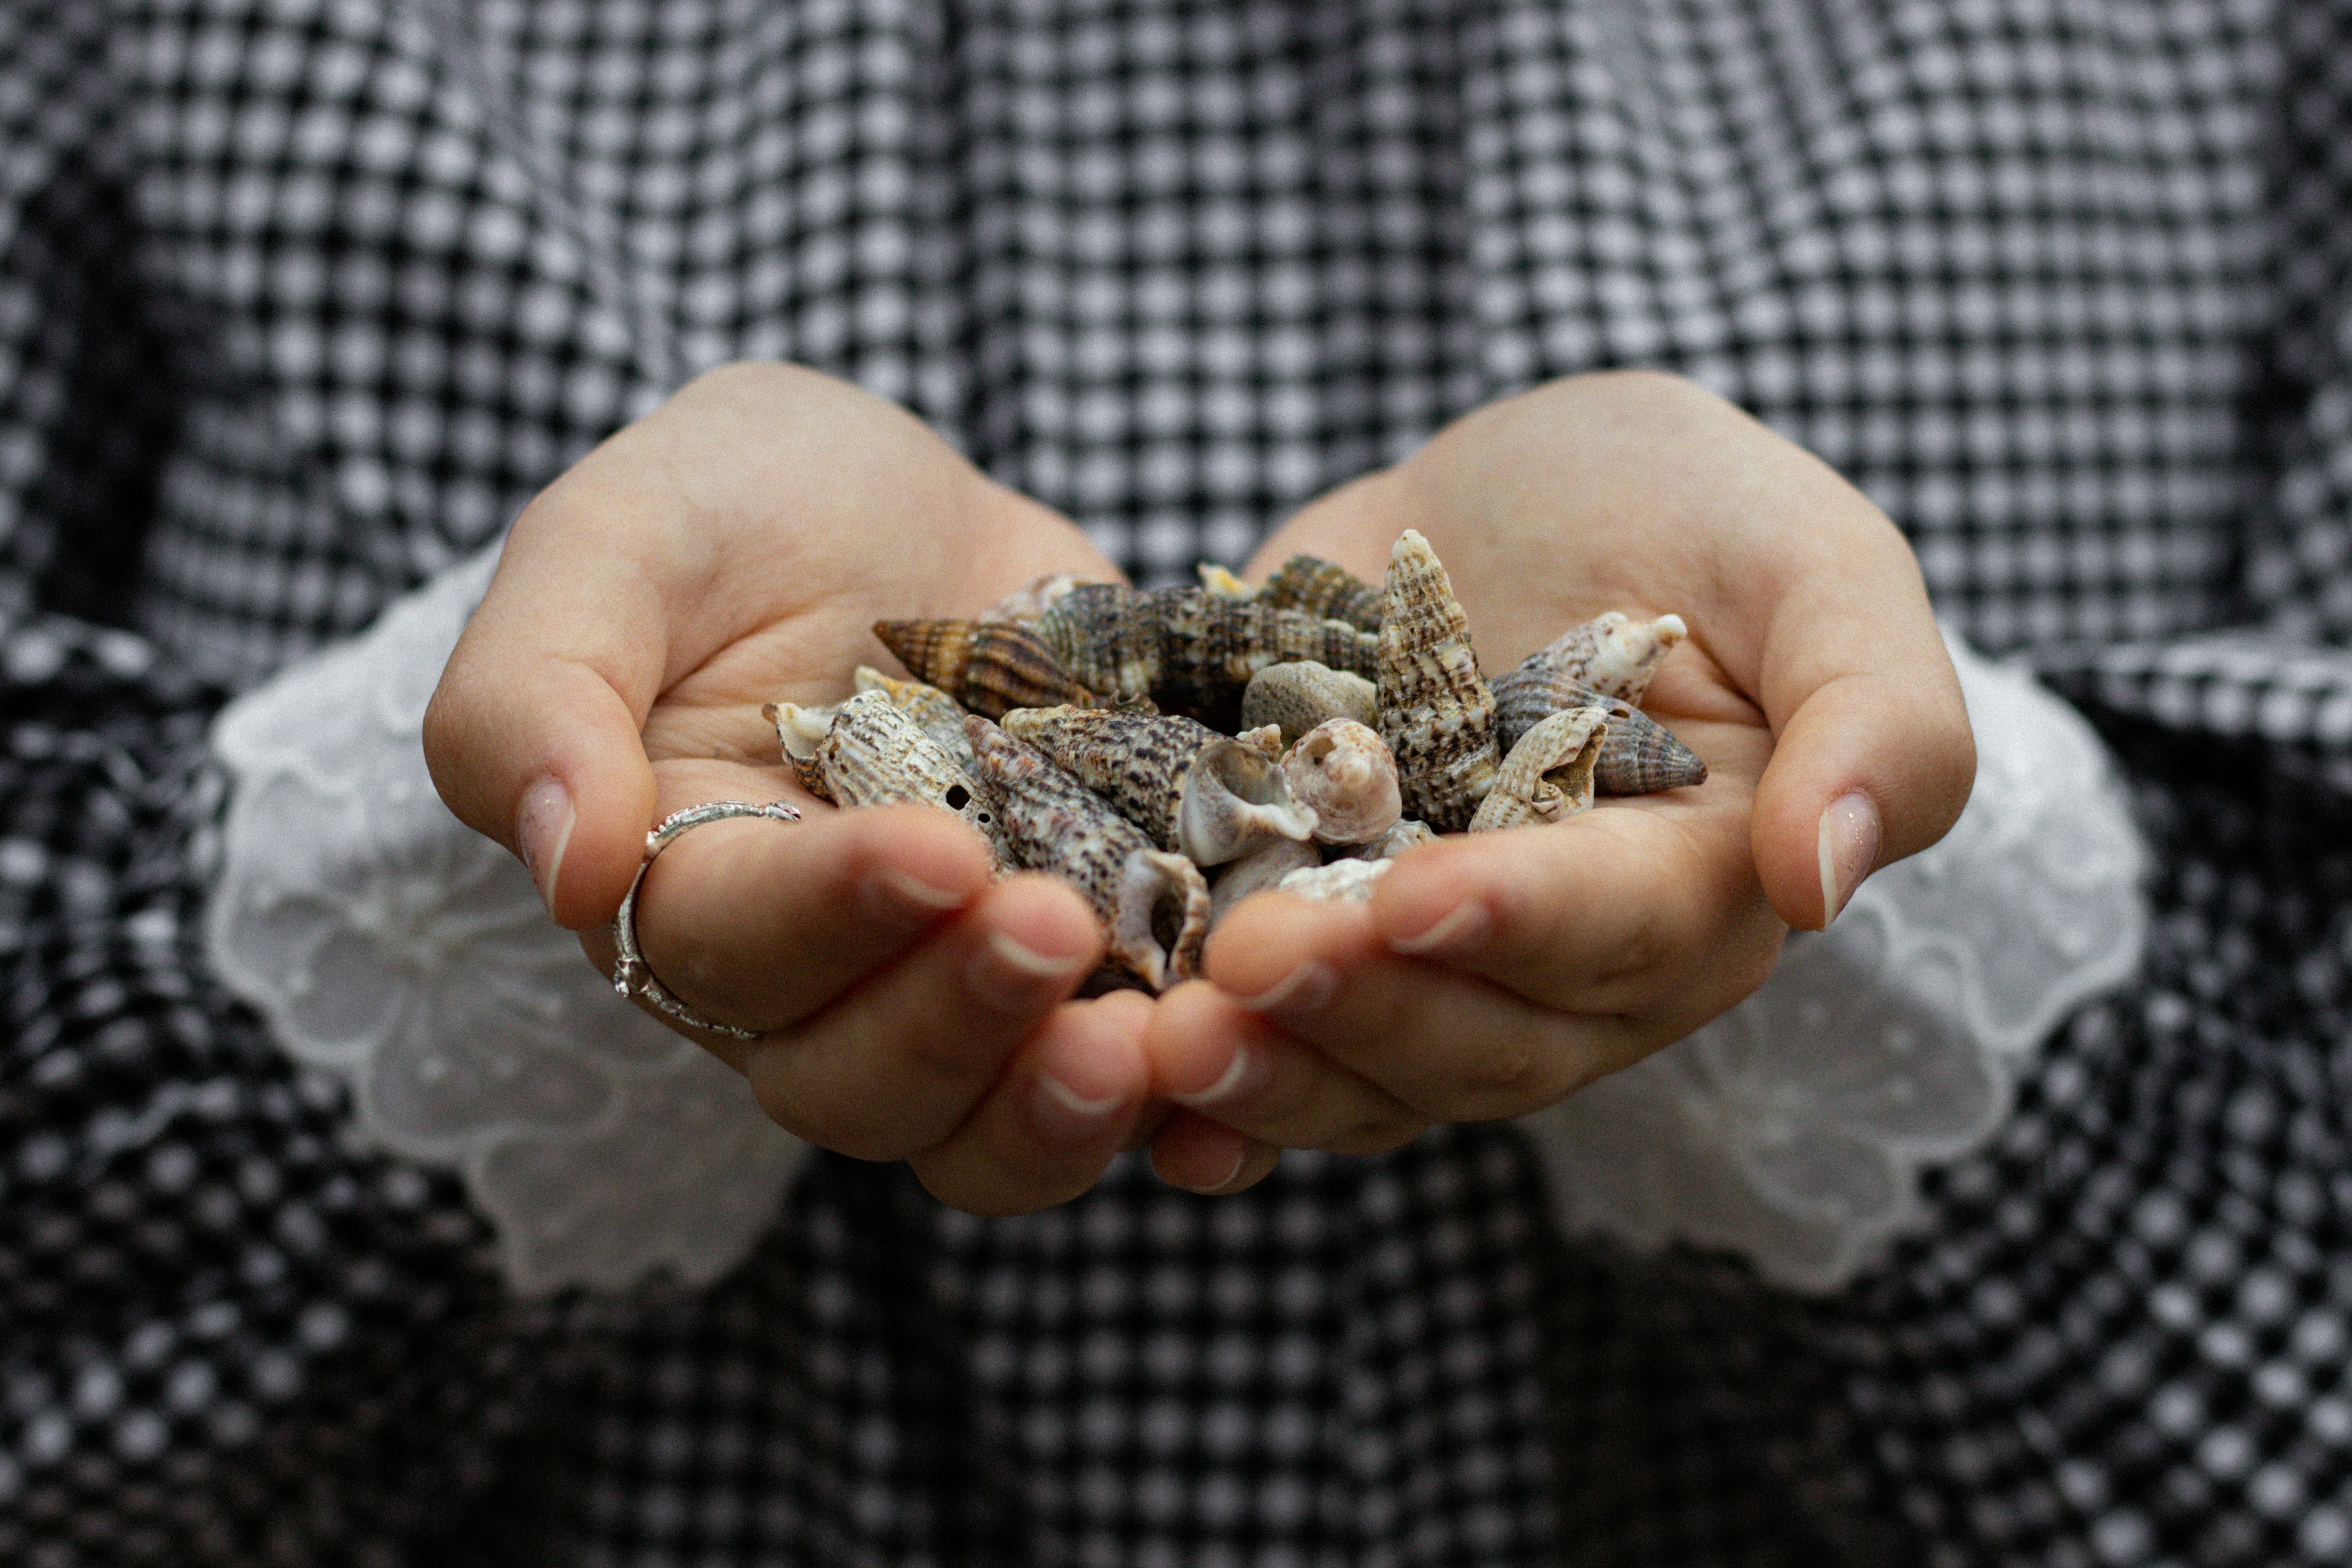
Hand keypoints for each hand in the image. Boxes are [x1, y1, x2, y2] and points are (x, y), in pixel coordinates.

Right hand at [425, 363, 1154, 1215]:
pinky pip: (1140, 1083)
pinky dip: (1199, 1096)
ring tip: (1162, 1041)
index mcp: (684, 886)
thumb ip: (538, 688)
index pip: (733, 947)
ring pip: (992, 1127)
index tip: (932, 849)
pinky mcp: (1100, 967)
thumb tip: (559, 867)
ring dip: (1069, 1106)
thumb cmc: (743, 508)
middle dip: (960, 1023)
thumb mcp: (622, 536)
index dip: (829, 918)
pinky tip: (1262, 1053)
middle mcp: (820, 980)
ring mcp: (963, 990)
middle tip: (1056, 928)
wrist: (914, 511)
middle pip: (861, 1080)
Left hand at [1139, 370, 1976, 1192]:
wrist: (1502, 493)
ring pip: (1362, 1067)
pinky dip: (1203, 1087)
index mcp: (1701, 884)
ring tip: (1159, 1040)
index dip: (1520, 923)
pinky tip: (1129, 1099)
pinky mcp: (1311, 933)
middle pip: (1478, 1036)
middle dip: (1361, 1008)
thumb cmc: (1688, 507)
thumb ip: (1874, 714)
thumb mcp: (1811, 562)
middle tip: (1241, 969)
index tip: (1416, 897)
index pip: (1620, 932)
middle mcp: (1562, 962)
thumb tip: (1825, 878)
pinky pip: (1268, 1044)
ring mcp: (1427, 965)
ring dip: (1264, 1070)